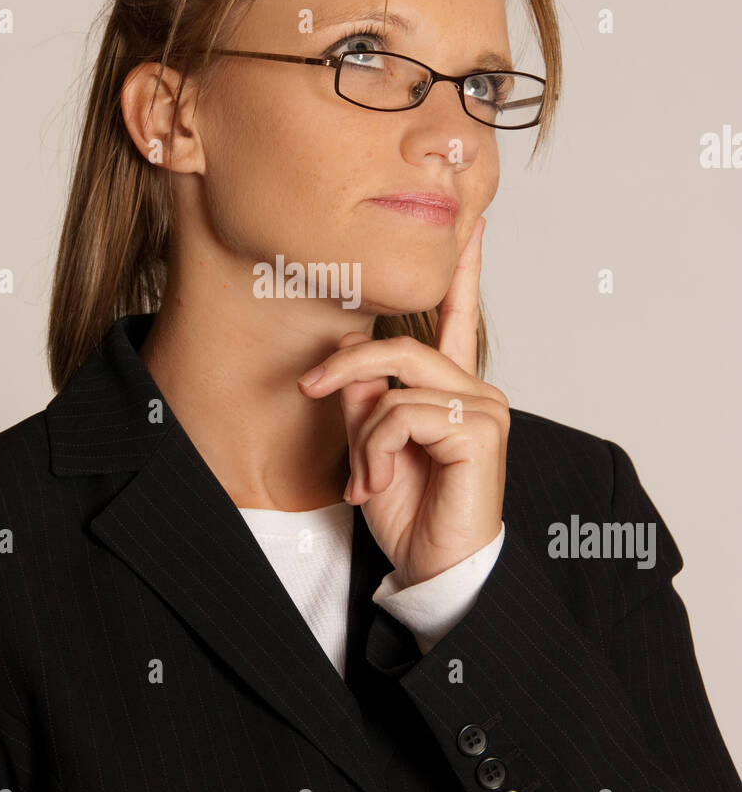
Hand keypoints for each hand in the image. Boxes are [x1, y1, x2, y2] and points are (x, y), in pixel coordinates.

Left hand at [296, 217, 508, 587]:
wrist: (432, 569)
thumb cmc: (409, 511)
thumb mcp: (368, 445)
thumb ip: (364, 397)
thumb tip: (349, 355)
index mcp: (452, 387)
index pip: (456, 315)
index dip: (463, 268)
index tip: (472, 222)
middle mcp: (474, 389)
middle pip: (399, 345)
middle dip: (345, 367)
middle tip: (309, 389)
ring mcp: (483, 408)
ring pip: (395, 382)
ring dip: (362, 433)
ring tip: (362, 477)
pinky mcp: (480, 430)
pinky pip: (402, 413)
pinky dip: (374, 448)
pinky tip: (376, 483)